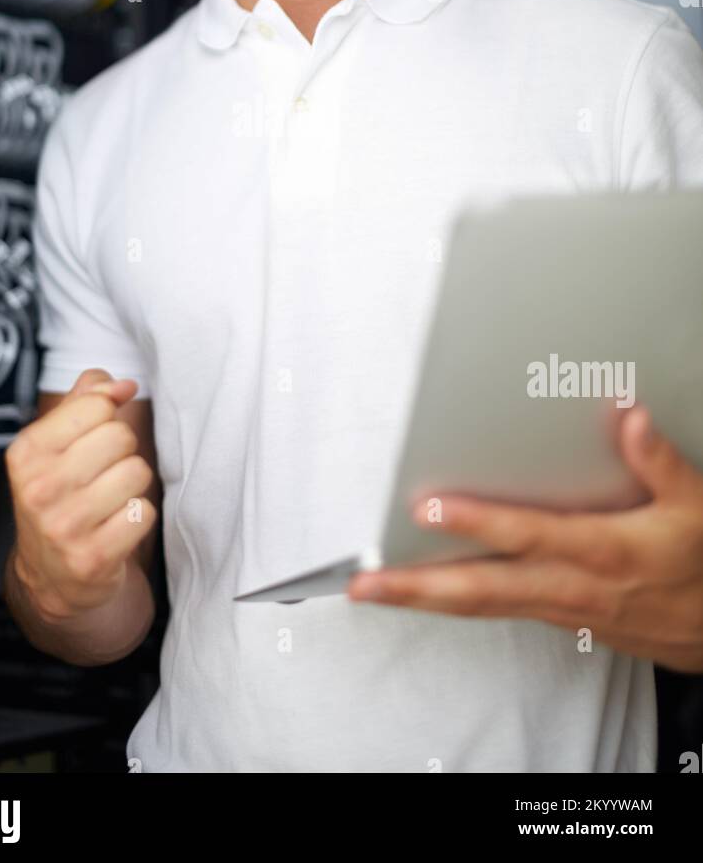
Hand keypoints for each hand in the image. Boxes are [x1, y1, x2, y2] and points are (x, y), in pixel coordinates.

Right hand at [5, 369, 156, 620]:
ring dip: (132, 485)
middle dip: (122, 451)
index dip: (107, 418)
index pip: (96, 405)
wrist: (51, 577)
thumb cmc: (60, 498)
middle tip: (103, 474)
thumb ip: (85, 401)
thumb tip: (122, 384)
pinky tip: (115, 526)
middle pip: (120, 436)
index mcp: (27, 452)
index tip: (93, 439)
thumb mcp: (56, 444)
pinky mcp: (92, 558)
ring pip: (137, 472)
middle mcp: (39, 489)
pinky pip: (144, 512)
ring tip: (109, 500)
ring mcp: (64, 526)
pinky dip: (137, 517)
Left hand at [348, 406, 702, 671]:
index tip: (427, 508)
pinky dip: (453, 602)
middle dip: (418, 587)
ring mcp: (558, 609)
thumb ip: (658, 460)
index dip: (475, 522)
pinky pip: (494, 610)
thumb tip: (628, 417)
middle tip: (366, 583)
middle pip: (481, 590)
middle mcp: (569, 585)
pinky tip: (422, 591)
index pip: (524, 535)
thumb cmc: (701, 563)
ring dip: (423, 599)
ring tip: (374, 589)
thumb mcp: (697, 505)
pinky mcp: (556, 618)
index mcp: (600, 551)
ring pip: (479, 606)